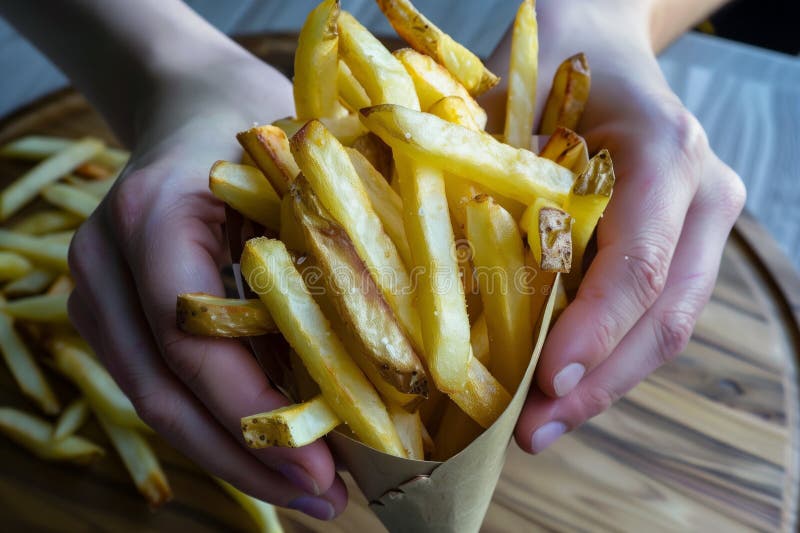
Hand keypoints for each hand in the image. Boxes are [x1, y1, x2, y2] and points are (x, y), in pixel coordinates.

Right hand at [67, 52, 345, 519]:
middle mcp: (106, 259)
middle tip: (322, 500)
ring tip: (305, 490)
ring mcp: (100, 289)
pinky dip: (216, 422)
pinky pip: (162, 382)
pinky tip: (271, 449)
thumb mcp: (301, 166)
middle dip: (245, 459)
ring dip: (231, 455)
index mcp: (153, 215)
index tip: (324, 468)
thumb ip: (326, 248)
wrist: (191, 101)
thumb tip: (396, 357)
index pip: (192, 338)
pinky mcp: (115, 311)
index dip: (254, 415)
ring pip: (156, 399)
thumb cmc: (256, 122)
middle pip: (164, 390)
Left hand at [488, 0, 745, 452]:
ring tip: (543, 427)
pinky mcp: (680, 244)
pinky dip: (608, 356)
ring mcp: (699, 223)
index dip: (595, 330)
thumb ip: (481, 159)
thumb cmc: (554, 59)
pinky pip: (652, 314)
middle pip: (665, 314)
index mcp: (664, 151)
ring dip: (605, 384)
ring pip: (666, 326)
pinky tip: (563, 388)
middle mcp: (701, 192)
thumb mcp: (513, 94)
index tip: (546, 382)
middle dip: (600, 383)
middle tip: (535, 432)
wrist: (602, 41)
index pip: (638, 260)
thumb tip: (413, 237)